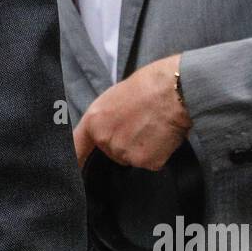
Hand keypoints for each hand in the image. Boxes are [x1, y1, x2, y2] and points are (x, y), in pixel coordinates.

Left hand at [73, 53, 190, 171]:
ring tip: (154, 126)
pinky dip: (159, 152)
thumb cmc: (148, 84)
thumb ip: (106, 117)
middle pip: (112, 152)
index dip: (77, 158)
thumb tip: (110, 124)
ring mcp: (125, 154)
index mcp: (94, 122)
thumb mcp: (114, 96)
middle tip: (141, 122)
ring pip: (132, 157)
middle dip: (125, 142)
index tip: (77, 166)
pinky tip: (164, 135)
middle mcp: (106, 141)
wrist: (174, 91)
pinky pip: (152, 161)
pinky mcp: (147, 162)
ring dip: (143, 148)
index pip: (77, 147)